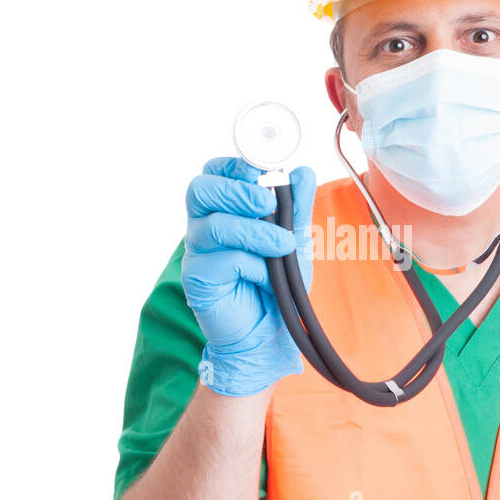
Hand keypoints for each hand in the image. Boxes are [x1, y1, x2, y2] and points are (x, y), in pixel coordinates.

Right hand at [181, 157, 315, 396]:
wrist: (269, 333)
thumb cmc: (277, 285)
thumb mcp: (296, 240)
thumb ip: (297, 207)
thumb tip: (302, 172)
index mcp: (224, 208)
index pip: (213, 171)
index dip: (233, 165)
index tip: (261, 172)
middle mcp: (204, 225)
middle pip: (200, 190)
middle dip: (236, 190)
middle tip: (268, 202)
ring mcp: (197, 252)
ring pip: (213, 225)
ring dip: (254, 231)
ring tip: (284, 244)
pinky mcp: (197, 280)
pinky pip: (221, 261)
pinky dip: (251, 265)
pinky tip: (266, 278)